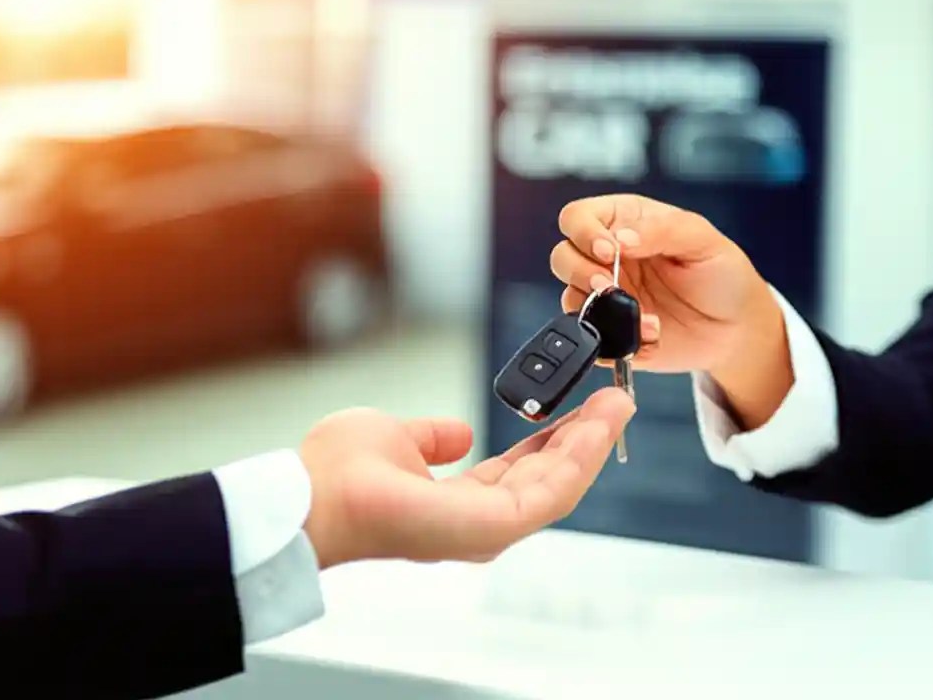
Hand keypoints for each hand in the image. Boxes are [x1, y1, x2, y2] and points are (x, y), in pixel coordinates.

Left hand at [299, 387, 634, 567]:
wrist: (314, 496)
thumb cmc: (338, 475)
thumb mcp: (398, 437)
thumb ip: (434, 438)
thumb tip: (459, 433)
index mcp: (458, 505)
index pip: (522, 475)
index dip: (556, 441)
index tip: (582, 410)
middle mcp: (478, 523)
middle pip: (550, 481)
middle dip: (586, 440)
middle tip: (615, 402)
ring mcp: (488, 530)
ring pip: (561, 486)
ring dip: (593, 444)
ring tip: (618, 405)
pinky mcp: (493, 528)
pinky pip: (554, 491)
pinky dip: (581, 456)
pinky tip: (598, 424)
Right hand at [551, 194, 790, 428]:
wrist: (739, 329)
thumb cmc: (724, 275)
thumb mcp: (703, 240)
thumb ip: (661, 230)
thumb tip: (619, 238)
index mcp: (626, 224)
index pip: (579, 217)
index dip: (584, 232)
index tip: (609, 251)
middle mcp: (608, 259)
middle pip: (562, 256)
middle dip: (580, 271)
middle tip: (609, 285)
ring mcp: (607, 298)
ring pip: (569, 299)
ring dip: (599, 310)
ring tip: (644, 317)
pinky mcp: (612, 334)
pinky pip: (592, 339)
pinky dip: (615, 341)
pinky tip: (649, 337)